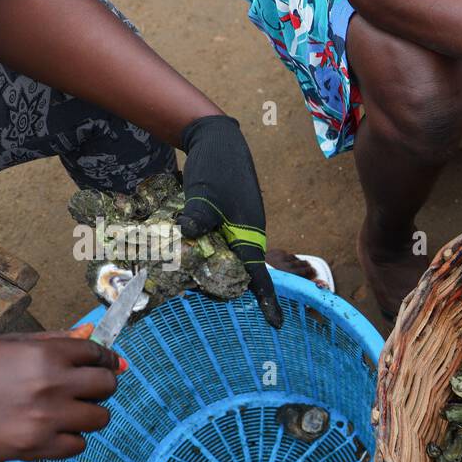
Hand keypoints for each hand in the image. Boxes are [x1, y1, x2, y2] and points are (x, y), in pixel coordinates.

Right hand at [0, 327, 122, 461]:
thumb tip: (91, 334)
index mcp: (43, 354)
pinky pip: (79, 445)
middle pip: (107, 385)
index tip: (105, 365)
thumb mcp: (7, 344)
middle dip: (102, 386)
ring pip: (100, 418)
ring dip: (89, 414)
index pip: (97, 354)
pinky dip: (70, 439)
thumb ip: (53, 340)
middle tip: (87, 390)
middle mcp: (50, 385)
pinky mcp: (37, 446)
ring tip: (67, 411)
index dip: (105, 359)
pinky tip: (52, 430)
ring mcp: (45, 418)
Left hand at [177, 115, 282, 327]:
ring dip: (210, 266)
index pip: (259, 272)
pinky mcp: (225, 218)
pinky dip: (204, 249)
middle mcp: (246, 233)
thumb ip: (197, 216)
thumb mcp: (203, 193)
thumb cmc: (217, 166)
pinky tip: (185, 250)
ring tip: (186, 278)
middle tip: (200, 297)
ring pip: (226, 255)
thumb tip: (186, 234)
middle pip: (239, 268)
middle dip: (225, 285)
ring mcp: (236, 226)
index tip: (275, 322)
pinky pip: (217, 242)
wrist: (217, 138)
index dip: (267, 298)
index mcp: (250, 232)